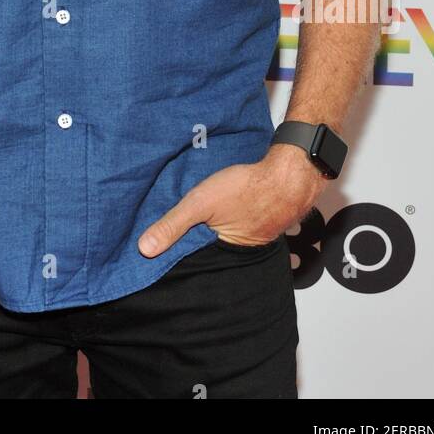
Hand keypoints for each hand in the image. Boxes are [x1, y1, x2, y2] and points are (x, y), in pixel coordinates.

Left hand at [137, 146, 326, 256]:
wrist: (288, 173)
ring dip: (209, 227)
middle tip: (171, 231)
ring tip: (194, 217)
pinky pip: (236, 223)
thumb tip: (144, 249)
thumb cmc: (248, 188)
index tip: (154, 249)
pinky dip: (225, 217)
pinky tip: (218, 206)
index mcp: (223, 253)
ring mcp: (252, 236)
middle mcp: (239, 252)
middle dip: (190, 241)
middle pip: (206, 248)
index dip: (174, 253)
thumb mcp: (201, 203)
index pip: (191, 260)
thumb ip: (173, 225)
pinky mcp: (258, 219)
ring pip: (221, 235)